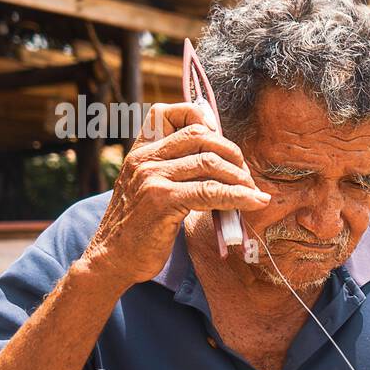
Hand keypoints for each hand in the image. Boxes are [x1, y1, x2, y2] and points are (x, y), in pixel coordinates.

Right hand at [79, 102, 270, 287]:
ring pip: (210, 163)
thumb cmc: (140, 226)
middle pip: (200, 136)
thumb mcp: (151, 188)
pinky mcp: (162, 200)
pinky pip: (211, 192)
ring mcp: (152, 178)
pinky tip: (256, 202)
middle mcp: (144, 159)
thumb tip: (223, 161)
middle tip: (246, 176)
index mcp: (140, 151)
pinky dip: (239, 197)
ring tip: (253, 192)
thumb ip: (176, 169)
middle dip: (231, 153)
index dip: (199, 117)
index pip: (166, 112)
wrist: (112, 258)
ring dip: (240, 178)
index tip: (221, 138)